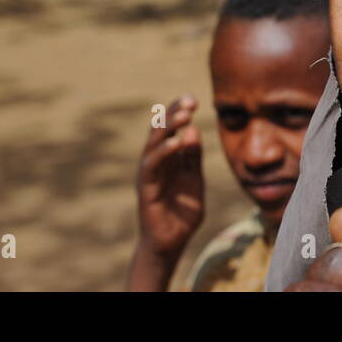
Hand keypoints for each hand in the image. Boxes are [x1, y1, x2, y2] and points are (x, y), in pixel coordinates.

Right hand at [127, 95, 203, 290]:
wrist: (172, 242)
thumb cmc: (182, 211)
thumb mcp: (194, 179)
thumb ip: (193, 157)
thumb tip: (192, 129)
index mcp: (167, 157)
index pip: (171, 129)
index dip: (179, 112)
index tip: (193, 99)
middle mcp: (155, 162)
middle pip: (160, 130)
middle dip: (173, 113)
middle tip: (190, 101)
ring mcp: (149, 174)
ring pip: (154, 144)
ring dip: (168, 127)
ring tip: (185, 116)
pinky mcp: (146, 188)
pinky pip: (152, 166)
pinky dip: (164, 152)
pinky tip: (177, 142)